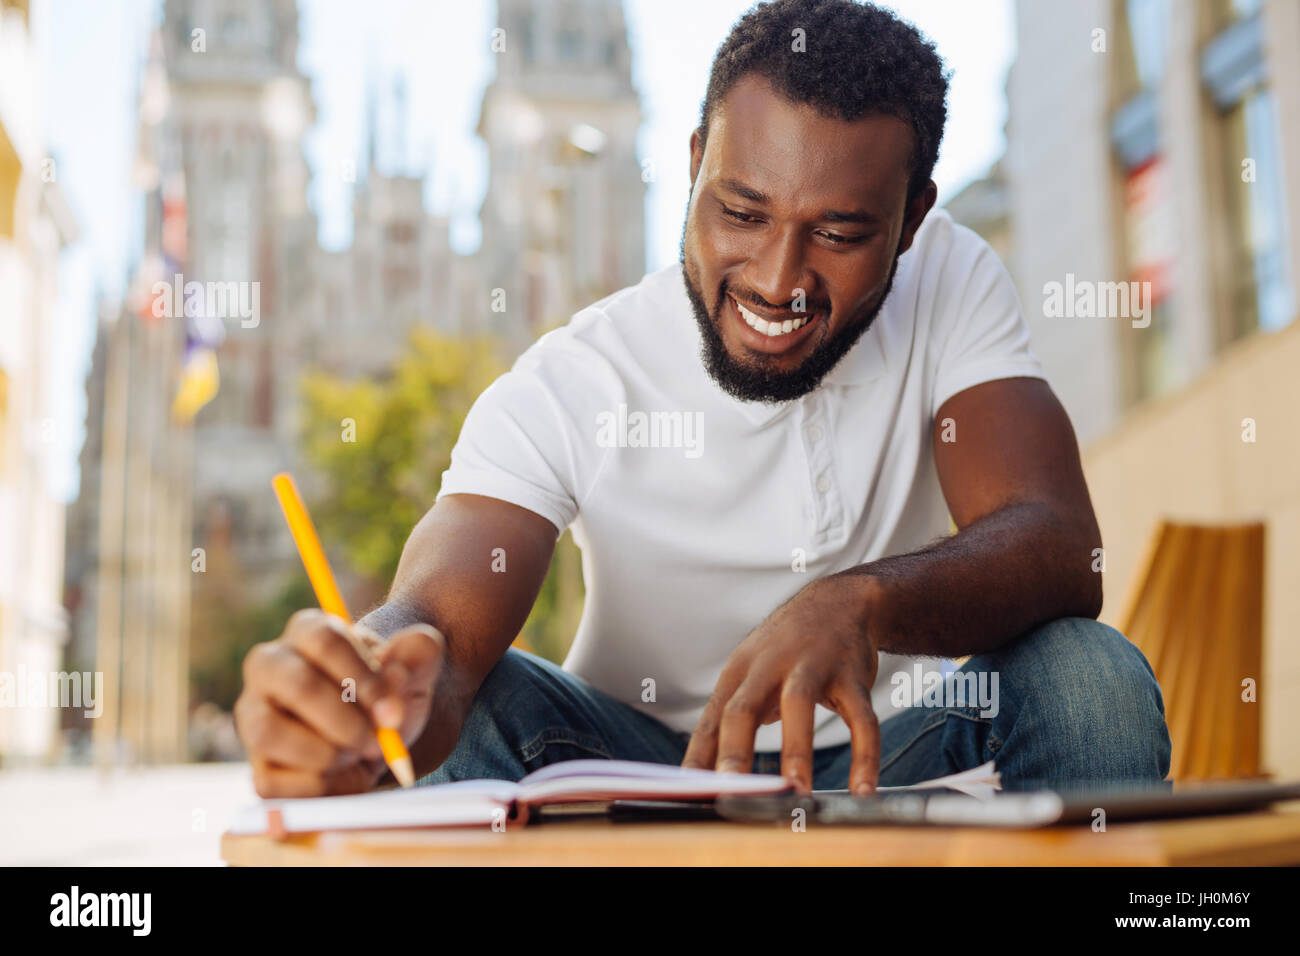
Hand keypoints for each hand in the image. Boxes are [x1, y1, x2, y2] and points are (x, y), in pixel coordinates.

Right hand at [234, 608, 445, 796]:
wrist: (378, 741)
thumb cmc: (388, 697)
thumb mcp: (415, 673)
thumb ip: (418, 657)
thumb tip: (395, 670)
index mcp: (308, 631)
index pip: (325, 640)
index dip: (363, 678)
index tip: (393, 711)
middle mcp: (269, 666)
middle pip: (298, 684)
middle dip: (347, 721)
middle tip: (378, 741)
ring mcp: (254, 715)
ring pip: (270, 732)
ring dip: (327, 754)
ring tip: (356, 754)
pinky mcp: (258, 764)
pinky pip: (273, 781)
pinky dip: (319, 786)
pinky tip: (340, 775)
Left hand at [682, 573, 881, 793]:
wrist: (839, 601)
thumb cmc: (784, 653)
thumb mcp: (750, 675)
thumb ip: (728, 722)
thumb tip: (698, 775)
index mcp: (740, 671)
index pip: (713, 717)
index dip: (700, 754)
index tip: (690, 790)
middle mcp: (770, 665)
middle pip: (744, 707)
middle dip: (735, 749)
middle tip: (730, 789)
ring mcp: (813, 666)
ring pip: (799, 706)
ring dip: (796, 751)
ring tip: (797, 793)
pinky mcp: (853, 675)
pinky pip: (861, 718)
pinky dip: (864, 755)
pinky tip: (863, 790)